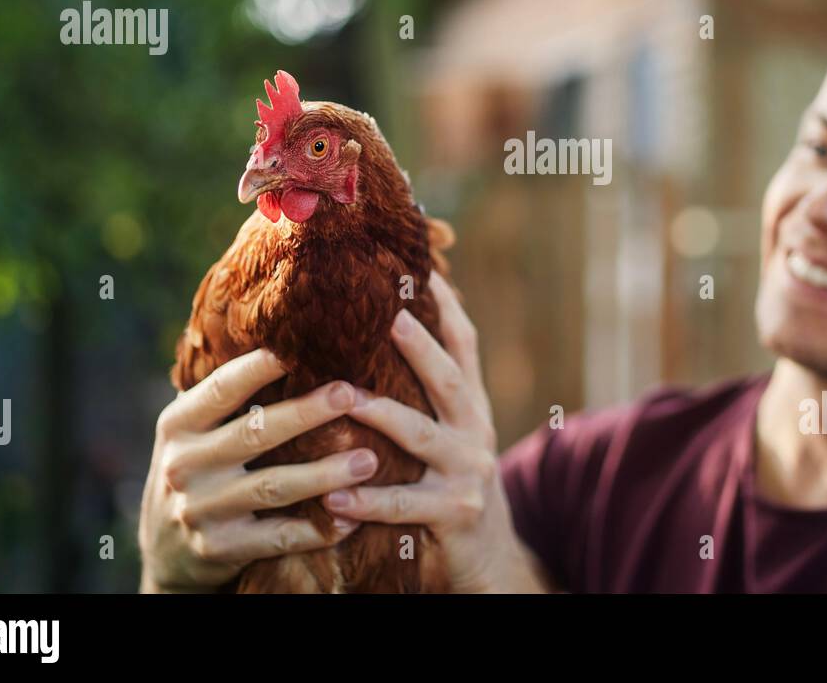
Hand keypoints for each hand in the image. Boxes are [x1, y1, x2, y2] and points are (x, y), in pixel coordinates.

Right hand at [138, 349, 379, 592]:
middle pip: (255, 433)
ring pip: (274, 486)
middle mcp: (184, 464)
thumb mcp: (194, 430)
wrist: (164, 551)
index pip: (221, 388)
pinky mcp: (221, 549)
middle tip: (350, 394)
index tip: (298, 345)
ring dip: (325, 473)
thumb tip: (290, 336)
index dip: (258, 367)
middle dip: (306, 413)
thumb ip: (230, 396)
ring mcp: (200, 510)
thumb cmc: (199, 468)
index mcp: (178, 424)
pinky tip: (353, 516)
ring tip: (369, 460)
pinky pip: (279, 538)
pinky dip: (318, 528)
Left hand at [324, 271, 547, 592]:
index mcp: (471, 406)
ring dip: (382, 414)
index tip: (421, 266)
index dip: (446, 305)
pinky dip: (367, 500)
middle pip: (449, 379)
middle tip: (387, 314)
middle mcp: (475, 431)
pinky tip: (334, 496)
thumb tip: (386, 332)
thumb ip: (426, 394)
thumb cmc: (452, 487)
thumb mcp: (450, 435)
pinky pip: (404, 504)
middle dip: (419, 345)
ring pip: (421, 436)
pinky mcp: (454, 514)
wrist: (491, 560)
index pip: (464, 344)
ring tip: (344, 399)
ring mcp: (467, 472)